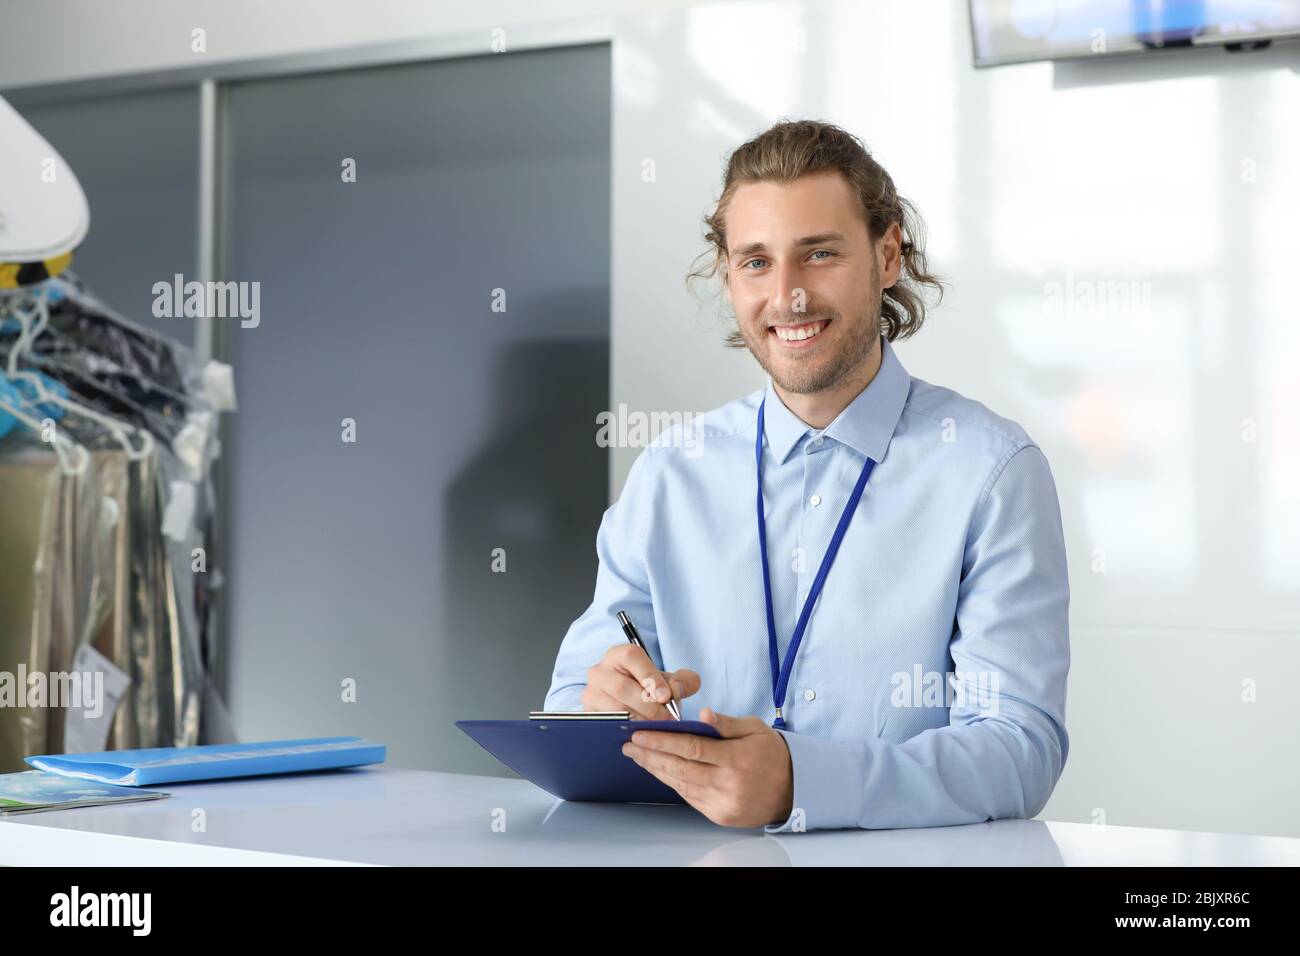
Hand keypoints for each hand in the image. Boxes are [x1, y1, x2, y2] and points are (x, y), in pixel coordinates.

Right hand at [581, 644, 700, 719]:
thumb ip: (683, 681)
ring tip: (657, 728)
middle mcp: (600, 670)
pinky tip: (642, 735)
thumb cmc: (651, 690)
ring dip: (639, 720)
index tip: (665, 696)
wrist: (634, 707)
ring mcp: (591, 692)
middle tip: (667, 719)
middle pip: (622, 687)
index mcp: (620, 654)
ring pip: (614, 708)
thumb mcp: (670, 682)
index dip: (650, 676)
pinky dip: (626, 730)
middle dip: (648, 706)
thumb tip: (676, 690)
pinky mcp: (589, 713)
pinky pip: (607, 724)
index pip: (632, 657)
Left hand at [622, 707, 793, 827]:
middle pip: (681, 768)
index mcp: (738, 759)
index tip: (641, 733)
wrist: (793, 788)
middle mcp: (729, 784)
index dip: (663, 740)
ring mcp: (724, 803)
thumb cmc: (771, 753)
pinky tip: (659, 770)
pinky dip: (672, 782)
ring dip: (656, 769)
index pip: (692, 748)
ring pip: (681, 784)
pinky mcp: (720, 815)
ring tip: (638, 756)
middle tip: (630, 745)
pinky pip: (689, 797)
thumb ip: (725, 723)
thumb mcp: (754, 729)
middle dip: (651, 755)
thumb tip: (702, 713)